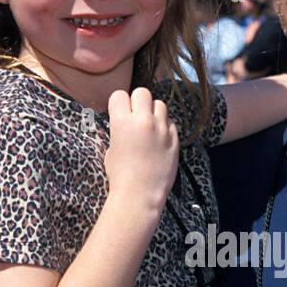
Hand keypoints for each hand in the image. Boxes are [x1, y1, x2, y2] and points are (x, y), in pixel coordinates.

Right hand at [105, 87, 178, 209]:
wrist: (140, 194)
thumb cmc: (120, 175)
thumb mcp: (111, 148)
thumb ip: (119, 130)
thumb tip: (125, 123)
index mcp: (121, 122)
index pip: (120, 94)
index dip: (119, 104)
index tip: (120, 113)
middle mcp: (143, 121)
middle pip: (142, 92)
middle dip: (138, 102)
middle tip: (136, 117)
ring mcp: (161, 129)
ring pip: (160, 104)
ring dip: (154, 112)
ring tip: (149, 128)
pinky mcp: (174, 138)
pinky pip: (170, 122)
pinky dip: (165, 127)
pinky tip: (159, 140)